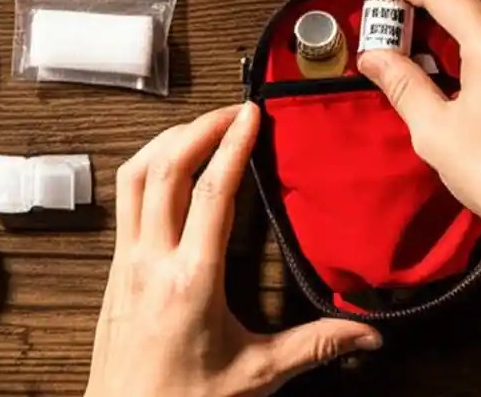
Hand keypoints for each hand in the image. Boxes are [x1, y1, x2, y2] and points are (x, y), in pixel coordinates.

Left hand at [86, 104, 380, 396]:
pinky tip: (166, 167)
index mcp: (190, 280)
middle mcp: (150, 260)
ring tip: (200, 127)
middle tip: (232, 110)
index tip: (250, 115)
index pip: (210, 193)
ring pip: (134, 176)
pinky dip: (145, 168)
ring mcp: (125, 261)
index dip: (232, 146)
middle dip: (199, 128)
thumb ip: (311, 347)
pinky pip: (124, 199)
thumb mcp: (254, 376)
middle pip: (165, 168)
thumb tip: (366, 334)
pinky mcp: (114, 269)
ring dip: (165, 141)